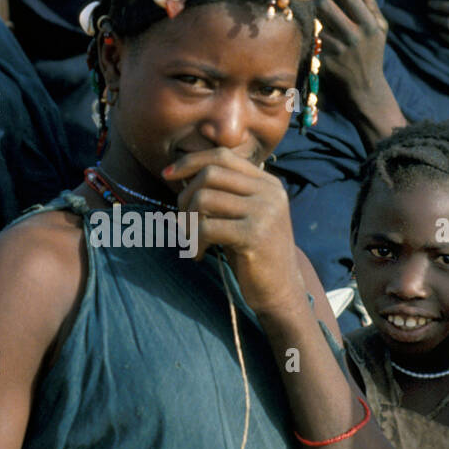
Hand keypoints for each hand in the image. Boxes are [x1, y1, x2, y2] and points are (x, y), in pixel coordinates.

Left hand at [165, 146, 304, 315]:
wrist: (281, 291)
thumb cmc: (253, 254)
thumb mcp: (242, 216)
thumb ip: (224, 193)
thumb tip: (182, 173)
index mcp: (267, 183)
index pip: (223, 156)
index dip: (191, 161)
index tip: (167, 175)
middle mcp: (269, 192)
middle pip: (210, 173)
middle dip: (185, 195)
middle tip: (181, 222)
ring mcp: (264, 212)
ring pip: (204, 198)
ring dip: (187, 221)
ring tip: (191, 240)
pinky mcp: (255, 235)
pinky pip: (207, 227)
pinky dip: (194, 241)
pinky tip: (198, 254)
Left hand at [316, 0, 389, 106]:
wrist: (365, 88)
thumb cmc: (372, 53)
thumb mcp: (379, 30)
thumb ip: (371, 5)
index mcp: (369, 25)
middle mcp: (354, 36)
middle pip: (325, 5)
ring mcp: (337, 49)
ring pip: (316, 22)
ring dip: (315, 19)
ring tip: (319, 21)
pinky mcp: (324, 61)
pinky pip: (313, 40)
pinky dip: (313, 36)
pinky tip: (318, 39)